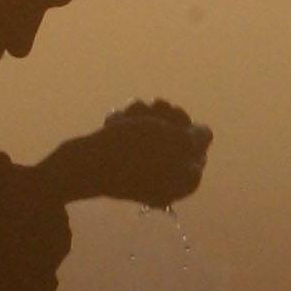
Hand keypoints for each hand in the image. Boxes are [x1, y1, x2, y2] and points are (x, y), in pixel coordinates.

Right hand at [58, 99, 211, 210]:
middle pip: (176, 140)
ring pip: (152, 133)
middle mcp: (165, 182)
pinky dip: (126, 124)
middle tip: (155, 107)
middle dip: (165, 118)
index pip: (199, 151)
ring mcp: (140, 173)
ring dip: (143, 115)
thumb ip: (198, 138)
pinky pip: (130, 138)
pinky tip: (115, 120)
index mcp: (183, 183)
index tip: (177, 118)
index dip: (189, 129)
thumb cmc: (134, 151)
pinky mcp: (119, 163)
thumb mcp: (176, 141)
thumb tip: (205, 135)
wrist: (84, 165)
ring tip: (130, 113)